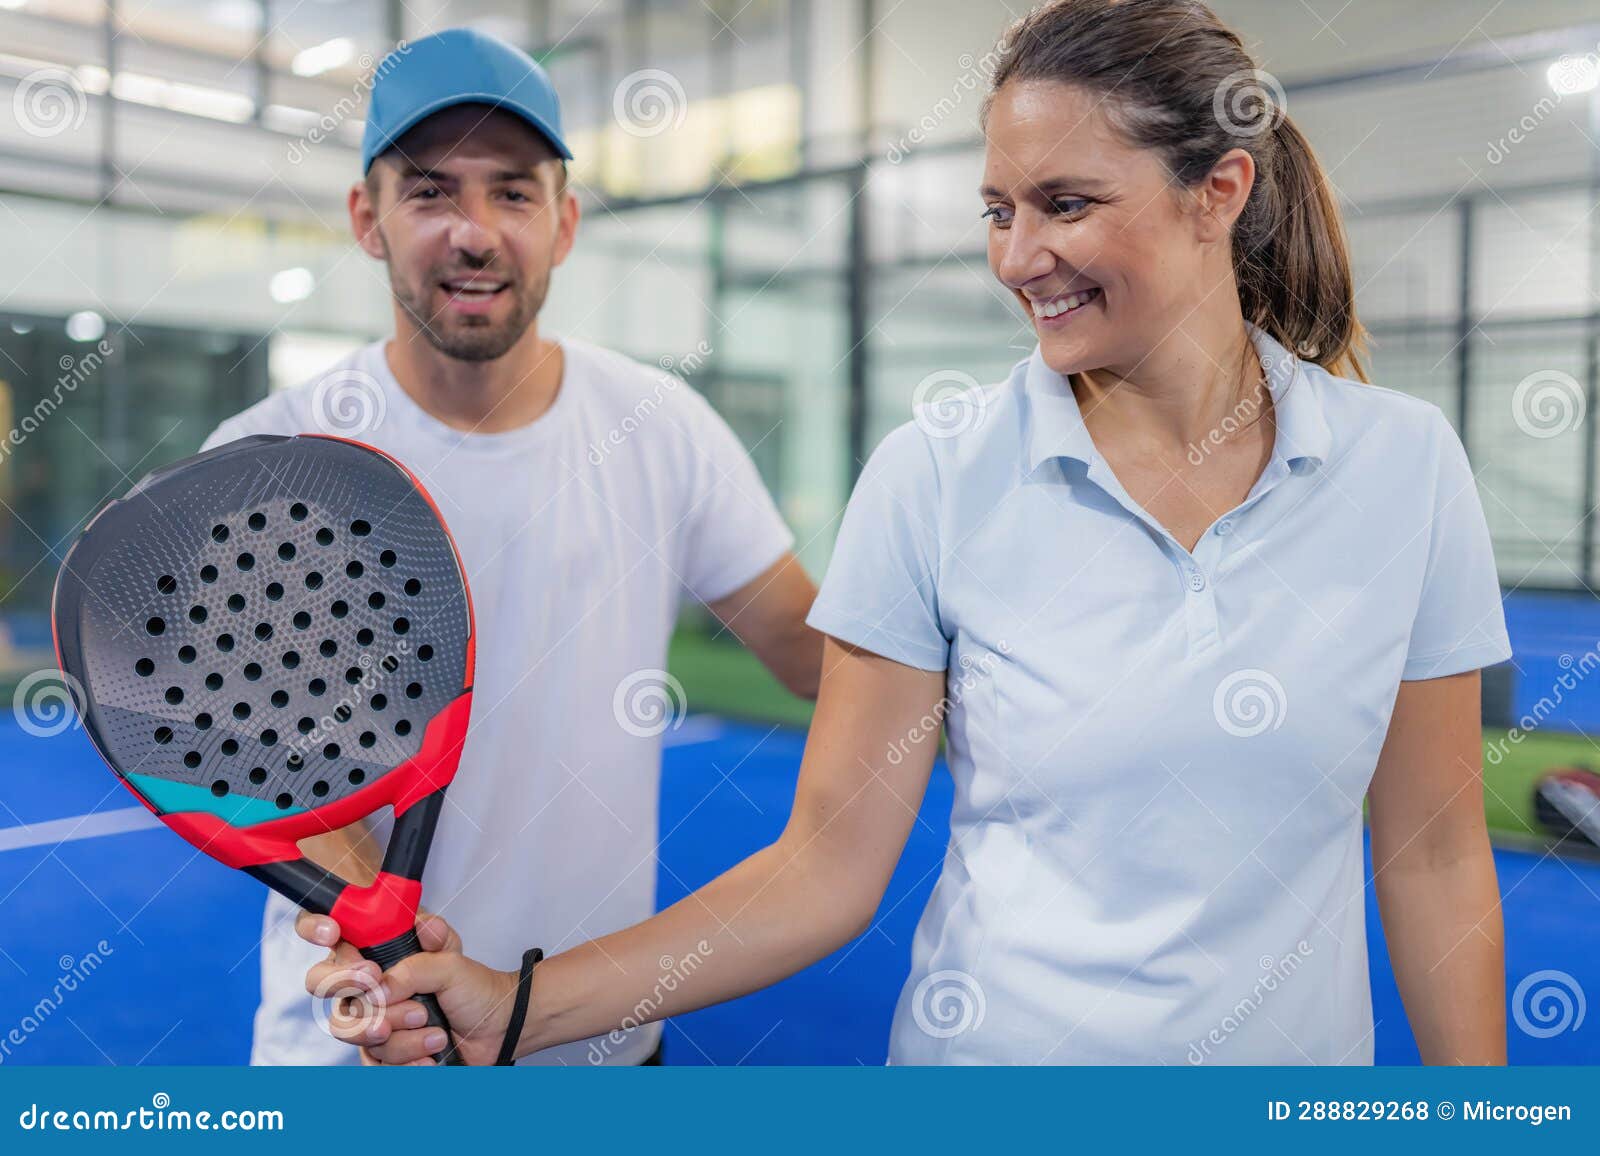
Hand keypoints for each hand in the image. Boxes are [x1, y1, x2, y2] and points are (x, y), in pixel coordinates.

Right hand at [298, 910, 519, 1065]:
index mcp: (379, 951)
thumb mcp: (453, 960)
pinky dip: (406, 1060)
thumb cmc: (473, 987)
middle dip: (346, 985)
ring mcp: (370, 1018)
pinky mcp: (379, 1052)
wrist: (496, 1029)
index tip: (335, 937)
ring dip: (396, 1032)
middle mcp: (367, 983)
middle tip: (378, 988)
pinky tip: (431, 1056)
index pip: (331, 932)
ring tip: (433, 1030)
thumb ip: (422, 953)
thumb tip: (385, 977)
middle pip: (321, 982)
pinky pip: (373, 1061)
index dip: (317, 928)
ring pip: (350, 1026)